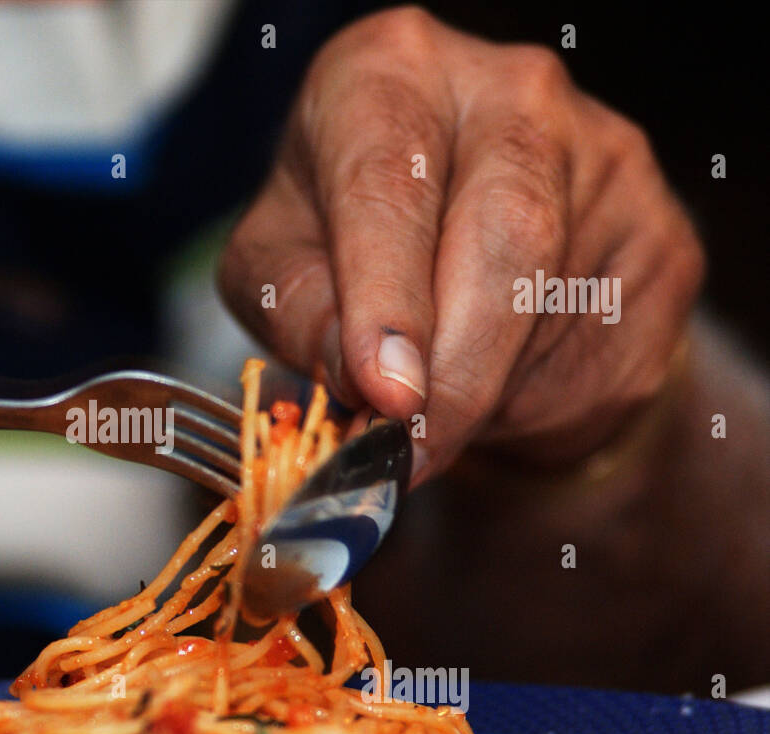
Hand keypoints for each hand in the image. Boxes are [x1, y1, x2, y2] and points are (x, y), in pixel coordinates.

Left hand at [218, 6, 704, 482]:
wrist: (454, 233)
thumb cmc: (342, 239)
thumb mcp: (279, 262)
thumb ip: (298, 309)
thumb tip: (359, 373)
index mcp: (389, 75)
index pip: (390, 183)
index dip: (387, 299)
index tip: (385, 394)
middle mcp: (512, 92)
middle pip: (507, 237)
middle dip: (455, 372)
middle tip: (407, 453)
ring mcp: (605, 157)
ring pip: (558, 307)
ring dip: (489, 395)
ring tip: (435, 412)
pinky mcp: (661, 234)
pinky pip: (609, 350)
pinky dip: (540, 404)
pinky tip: (495, 393)